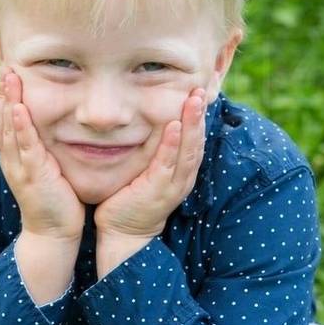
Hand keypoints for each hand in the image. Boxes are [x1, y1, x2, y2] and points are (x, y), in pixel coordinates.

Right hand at [0, 68, 85, 240]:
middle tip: (5, 64)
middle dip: (3, 91)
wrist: (54, 233)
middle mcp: (12, 158)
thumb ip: (46, 147)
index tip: (9, 71)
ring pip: (9, 129)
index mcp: (16, 155)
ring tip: (7, 77)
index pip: (7, 119)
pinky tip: (19, 109)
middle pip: (3, 118)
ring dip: (7, 102)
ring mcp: (20, 167)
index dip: (6, 95)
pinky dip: (20, 127)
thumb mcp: (48, 167)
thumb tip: (57, 124)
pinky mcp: (32, 175)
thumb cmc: (57, 199)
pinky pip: (24, 147)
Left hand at [94, 86, 206, 238]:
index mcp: (181, 173)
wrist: (122, 235)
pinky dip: (172, 144)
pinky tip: (173, 126)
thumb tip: (152, 126)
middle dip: (199, 115)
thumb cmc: (131, 202)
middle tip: (201, 89)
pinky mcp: (156, 190)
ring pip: (187, 150)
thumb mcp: (148, 173)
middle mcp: (182, 178)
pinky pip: (167, 164)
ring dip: (191, 124)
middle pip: (196, 142)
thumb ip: (155, 153)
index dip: (199, 118)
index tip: (199, 94)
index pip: (194, 141)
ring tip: (193, 100)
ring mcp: (171, 185)